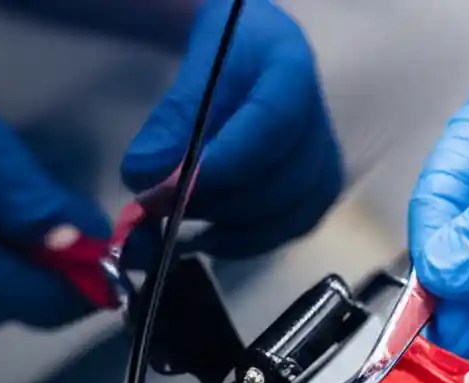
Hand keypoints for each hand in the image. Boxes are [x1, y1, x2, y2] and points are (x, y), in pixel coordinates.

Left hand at [122, 0, 341, 257]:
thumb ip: (170, 122)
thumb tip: (144, 178)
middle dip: (215, 200)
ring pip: (286, 214)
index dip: (225, 164)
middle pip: (279, 180)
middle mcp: (320, 121)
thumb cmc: (225, 55)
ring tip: (181, 212)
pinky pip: (288, 229)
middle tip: (160, 202)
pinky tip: (207, 236)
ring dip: (227, 225)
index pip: (271, 124)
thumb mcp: (191, 72)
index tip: (173, 188)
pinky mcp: (316, 193)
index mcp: (292, 71)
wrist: (254, 55)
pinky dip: (244, 241)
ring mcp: (324, 161)